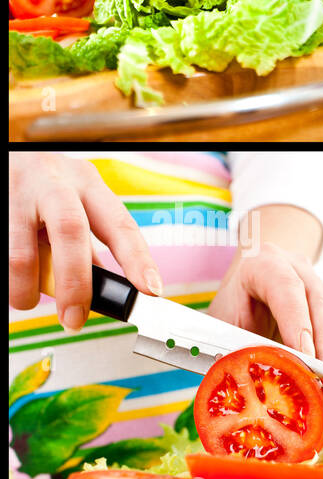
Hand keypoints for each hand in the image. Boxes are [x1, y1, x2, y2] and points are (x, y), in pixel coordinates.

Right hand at [9, 154, 163, 330]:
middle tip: (74, 319)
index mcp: (88, 183)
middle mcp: (55, 181)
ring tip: (26, 300)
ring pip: (22, 251)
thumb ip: (89, 245)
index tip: (151, 290)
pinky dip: (8, 275)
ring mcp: (17, 189)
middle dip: (75, 283)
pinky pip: (3, 248)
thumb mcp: (75, 206)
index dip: (138, 259)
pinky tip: (11, 279)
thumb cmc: (45, 190)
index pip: (120, 224)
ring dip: (26, 286)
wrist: (3, 159)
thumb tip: (109, 291)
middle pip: (71, 232)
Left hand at [206, 244, 322, 370]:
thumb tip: (245, 372)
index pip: (286, 288)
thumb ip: (233, 341)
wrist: (248, 282)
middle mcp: (295, 268)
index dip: (297, 322)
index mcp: (263, 264)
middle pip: (318, 301)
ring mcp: (316, 283)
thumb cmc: (235, 301)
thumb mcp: (223, 318)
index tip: (304, 354)